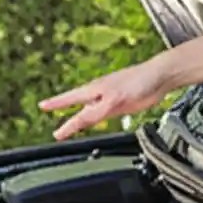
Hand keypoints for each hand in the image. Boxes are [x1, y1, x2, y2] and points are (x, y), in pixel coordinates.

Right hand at [39, 59, 172, 139]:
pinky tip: (94, 121)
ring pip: (89, 110)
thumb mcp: (114, 100)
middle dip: (63, 109)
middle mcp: (100, 94)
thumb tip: (79, 121)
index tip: (42, 106)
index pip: (70, 99)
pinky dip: (94, 119)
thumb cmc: (138, 82)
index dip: (56, 104)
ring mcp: (110, 99)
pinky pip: (102, 114)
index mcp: (94, 90)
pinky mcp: (122, 104)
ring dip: (78, 117)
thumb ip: (96, 112)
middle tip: (48, 112)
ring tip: (68, 125)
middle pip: (78, 105)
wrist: (160, 77)